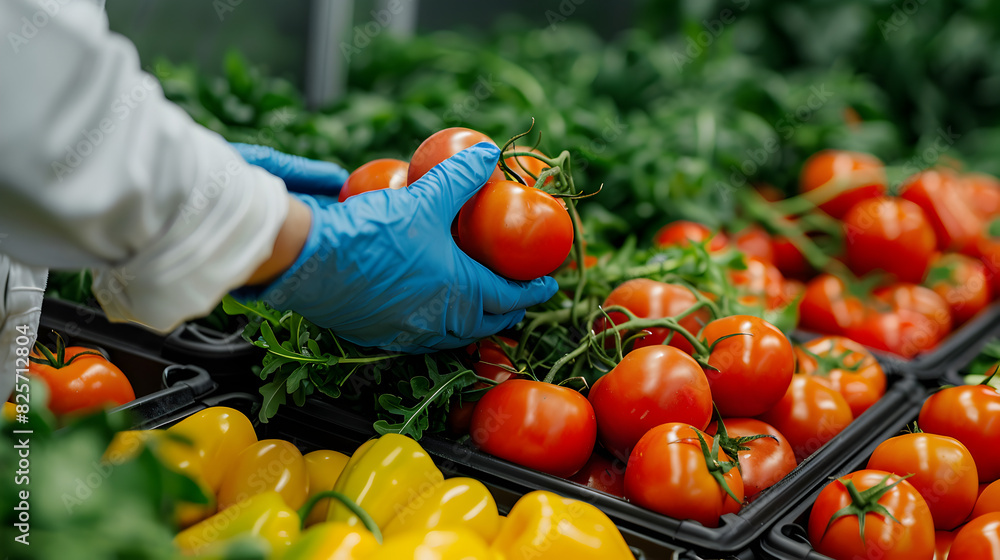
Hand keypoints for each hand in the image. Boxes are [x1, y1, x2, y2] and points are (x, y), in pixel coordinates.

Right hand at [239, 143, 557, 352]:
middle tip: (517, 295)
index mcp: (459, 292)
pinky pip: (418, 337)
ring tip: (476, 304)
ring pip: (452, 334)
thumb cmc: (371, 235)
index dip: (534, 290)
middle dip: (507, 310)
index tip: (548, 284)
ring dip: (471, 321)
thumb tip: (487, 154)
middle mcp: (437, 321)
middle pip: (485, 323)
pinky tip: (427, 309)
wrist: (308, 263)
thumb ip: (460, 178)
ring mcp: (405, 333)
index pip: (510, 296)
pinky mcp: (376, 334)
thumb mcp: (424, 199)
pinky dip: (435, 325)